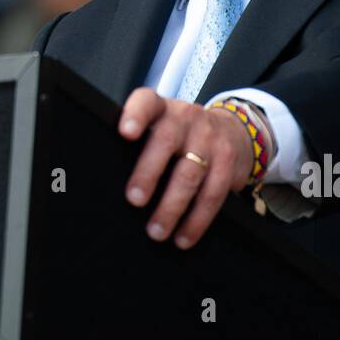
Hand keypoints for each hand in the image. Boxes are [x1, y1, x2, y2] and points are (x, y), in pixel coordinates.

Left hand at [118, 87, 254, 249]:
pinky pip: (212, 194)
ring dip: (171, 207)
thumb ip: (142, 141)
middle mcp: (186, 119)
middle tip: (134, 200)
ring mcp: (209, 139)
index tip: (125, 133)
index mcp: (162, 109)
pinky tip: (183, 236)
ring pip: (189, 174)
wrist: (233, 131)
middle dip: (148, 173)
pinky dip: (196, 220)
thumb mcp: (162, 125)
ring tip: (155, 231)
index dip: (136, 114)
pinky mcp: (227, 162)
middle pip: (166, 142)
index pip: (146, 103)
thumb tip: (106, 180)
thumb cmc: (181, 135)